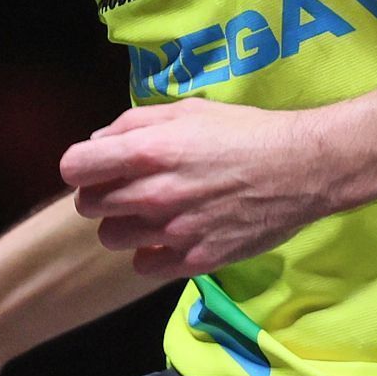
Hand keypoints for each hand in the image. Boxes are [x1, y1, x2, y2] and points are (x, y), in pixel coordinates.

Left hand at [60, 99, 340, 279]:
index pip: (74, 167)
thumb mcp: (189, 110)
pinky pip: (144, 266)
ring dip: (123, 224)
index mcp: (148, 150)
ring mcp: (174, 230)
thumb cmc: (246, 132)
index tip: (97, 166)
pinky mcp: (195, 259)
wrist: (302, 168)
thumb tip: (100, 142)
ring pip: (111, 238)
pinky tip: (169, 237)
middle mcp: (154, 193)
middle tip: (126, 189)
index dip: (82, 166)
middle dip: (100, 194)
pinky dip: (150, 253)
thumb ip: (136, 123)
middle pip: (88, 206)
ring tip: (149, 213)